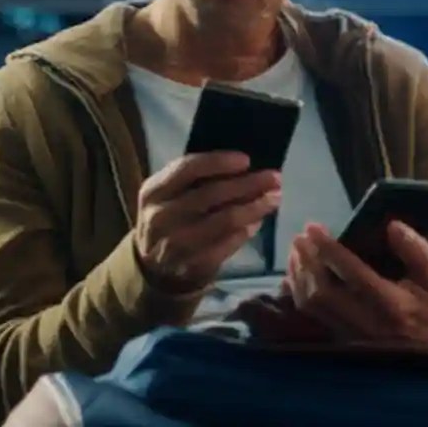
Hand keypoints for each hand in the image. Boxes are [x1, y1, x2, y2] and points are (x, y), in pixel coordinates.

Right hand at [134, 151, 280, 292]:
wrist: (153, 267)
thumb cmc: (168, 217)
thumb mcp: (167, 194)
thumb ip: (195, 179)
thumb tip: (242, 166)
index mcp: (154, 191)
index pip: (188, 169)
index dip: (219, 162)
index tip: (247, 159)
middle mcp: (162, 217)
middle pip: (212, 194)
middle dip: (248, 184)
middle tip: (274, 178)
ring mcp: (177, 244)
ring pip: (225, 221)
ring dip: (255, 207)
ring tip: (274, 198)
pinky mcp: (193, 265)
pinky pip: (228, 244)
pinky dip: (246, 231)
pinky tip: (257, 221)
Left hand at [287, 221, 427, 342]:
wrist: (425, 343)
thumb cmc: (425, 302)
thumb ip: (416, 250)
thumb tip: (392, 227)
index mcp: (391, 304)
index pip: (353, 274)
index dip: (329, 249)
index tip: (313, 227)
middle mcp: (366, 321)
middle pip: (323, 291)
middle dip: (307, 260)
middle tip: (299, 237)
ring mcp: (349, 333)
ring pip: (311, 304)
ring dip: (298, 274)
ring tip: (295, 250)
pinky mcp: (338, 338)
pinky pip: (309, 315)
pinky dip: (296, 291)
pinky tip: (294, 273)